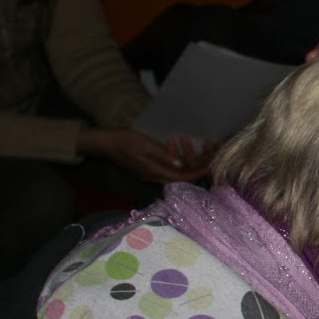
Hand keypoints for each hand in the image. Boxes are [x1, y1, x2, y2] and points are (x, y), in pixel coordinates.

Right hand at [78, 127, 213, 182]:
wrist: (107, 143)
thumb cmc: (126, 141)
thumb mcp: (146, 145)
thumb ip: (163, 155)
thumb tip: (180, 164)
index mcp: (155, 172)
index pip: (182, 177)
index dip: (198, 172)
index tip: (211, 165)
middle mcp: (155, 176)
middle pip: (180, 177)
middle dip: (196, 168)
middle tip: (209, 157)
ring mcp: (151, 173)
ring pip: (174, 172)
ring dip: (187, 161)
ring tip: (197, 149)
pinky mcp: (148, 168)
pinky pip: (167, 167)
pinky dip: (176, 159)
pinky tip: (177, 146)